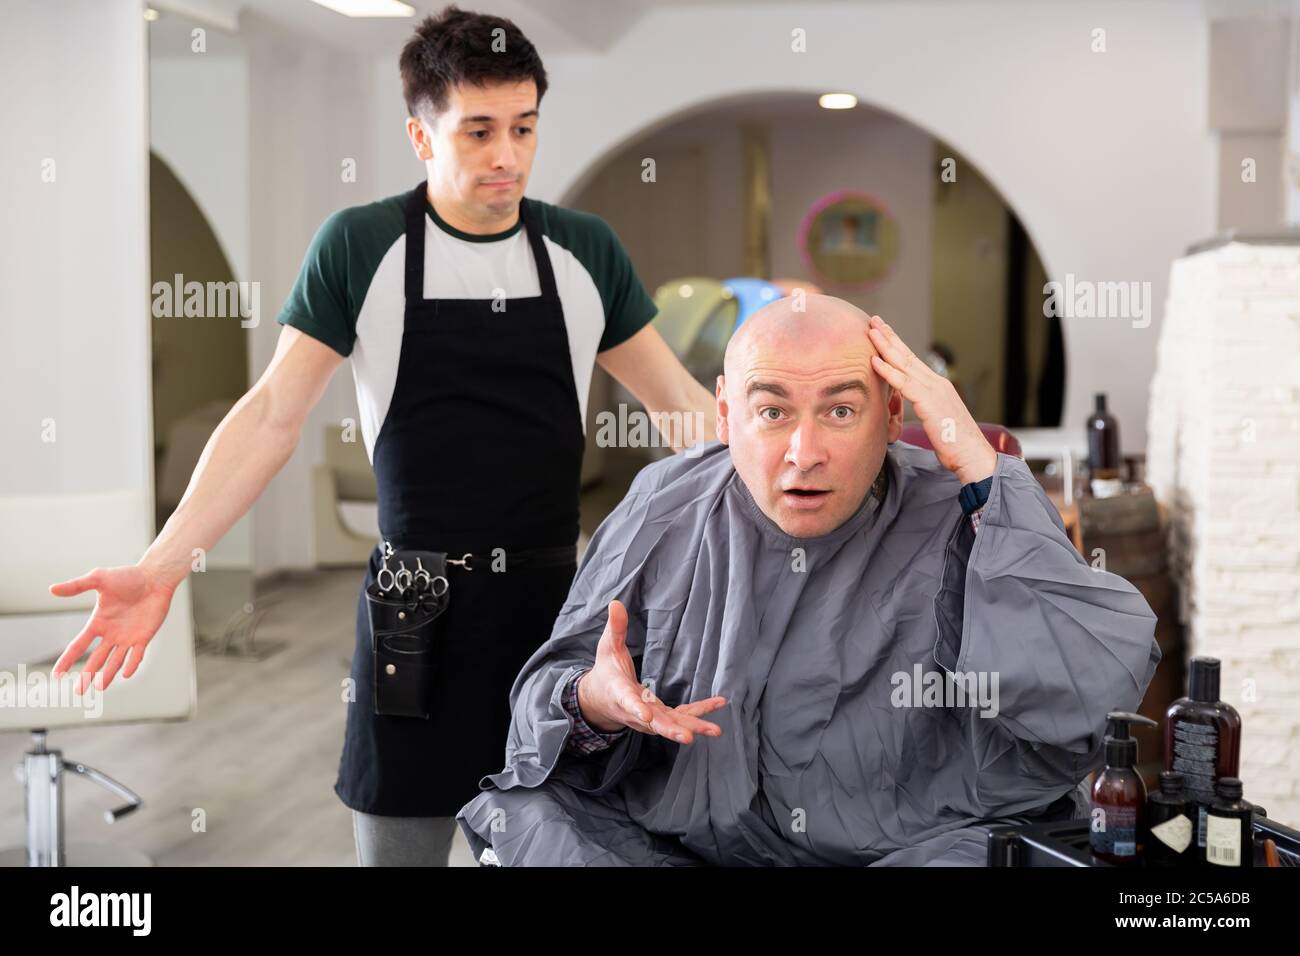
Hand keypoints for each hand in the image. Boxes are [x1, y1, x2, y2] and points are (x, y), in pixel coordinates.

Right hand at [48, 564, 176, 693]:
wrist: (154, 577)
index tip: (56, 674)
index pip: (78, 645)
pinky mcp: (144, 637)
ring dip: (107, 675)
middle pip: (96, 659)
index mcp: (98, 623)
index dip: (67, 660)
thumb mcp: (98, 579)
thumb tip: (52, 589)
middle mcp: (111, 634)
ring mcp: (128, 637)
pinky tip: (125, 674)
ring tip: (98, 688)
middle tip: (78, 692)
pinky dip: (131, 664)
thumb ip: (76, 586)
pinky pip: (137, 654)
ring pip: (115, 661)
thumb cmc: (127, 577)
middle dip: (86, 676)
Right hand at [576, 600, 727, 744]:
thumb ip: (615, 628)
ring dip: (694, 726)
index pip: (627, 701)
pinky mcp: (660, 716)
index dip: (636, 708)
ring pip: (672, 725)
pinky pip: (682, 716)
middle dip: (672, 730)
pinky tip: (719, 703)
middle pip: (655, 723)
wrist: (601, 700)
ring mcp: (650, 717)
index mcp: (620, 693)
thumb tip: (615, 602)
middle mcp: (636, 711)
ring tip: (715, 730)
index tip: (645, 714)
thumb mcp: (607, 648)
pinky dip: (700, 712)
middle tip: (689, 736)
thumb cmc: (606, 672)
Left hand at [866, 315, 996, 484]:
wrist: (973, 455)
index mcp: (938, 386)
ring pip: (905, 363)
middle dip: (890, 337)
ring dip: (886, 346)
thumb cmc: (954, 444)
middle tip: (875, 321)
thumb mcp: (936, 420)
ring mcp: (934, 390)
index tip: (884, 333)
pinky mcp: (929, 402)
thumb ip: (924, 408)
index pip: (913, 362)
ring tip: (872, 331)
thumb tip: (911, 405)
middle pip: (908, 355)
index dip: (897, 346)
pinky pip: (904, 383)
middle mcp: (937, 383)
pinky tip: (874, 360)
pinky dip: (888, 371)